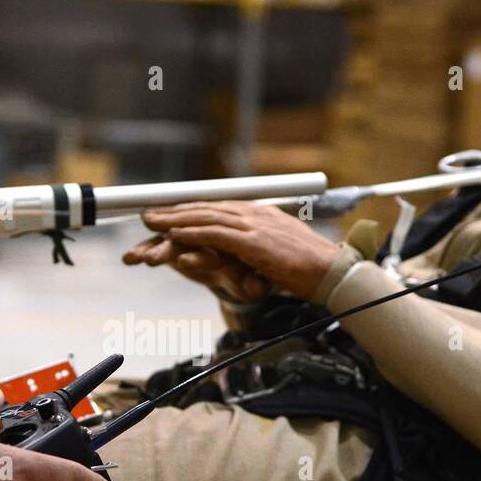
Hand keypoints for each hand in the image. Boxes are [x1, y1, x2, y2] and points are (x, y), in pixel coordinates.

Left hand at [141, 202, 342, 301]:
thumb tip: (247, 248)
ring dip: (176, 219)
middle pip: (207, 208)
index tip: (168, 213)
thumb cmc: (309, 267)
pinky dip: (193, 232)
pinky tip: (174, 234)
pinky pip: (217, 234)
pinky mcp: (254, 243)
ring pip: (207, 217)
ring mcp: (255, 226)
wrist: (332, 273)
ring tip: (151, 222)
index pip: (218, 207)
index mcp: (260, 214)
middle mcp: (255, 214)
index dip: (190, 209)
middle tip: (148, 214)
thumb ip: (260, 244)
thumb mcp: (279, 250)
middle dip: (175, 211)